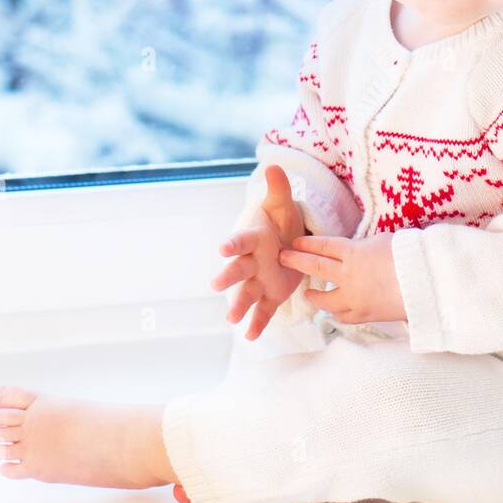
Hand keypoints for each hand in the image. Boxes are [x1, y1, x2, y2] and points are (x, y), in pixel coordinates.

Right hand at [210, 164, 308, 341]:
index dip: (233, 243)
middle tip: (215, 285)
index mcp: (254, 237)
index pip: (241, 240)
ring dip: (239, 306)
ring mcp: (259, 279)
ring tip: (231, 320)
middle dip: (228, 277)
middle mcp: (252, 261)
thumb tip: (273, 165)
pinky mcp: (271, 294)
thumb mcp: (282, 203)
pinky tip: (251, 337)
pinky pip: (264, 311)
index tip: (223, 247)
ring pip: (247, 294)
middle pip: (238, 269)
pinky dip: (258, 324)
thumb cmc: (280, 219)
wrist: (287, 239)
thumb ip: (278, 187)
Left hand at [277, 233, 405, 325]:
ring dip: (315, 296)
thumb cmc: (410, 257)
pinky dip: (337, 312)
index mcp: (353, 253)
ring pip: (325, 300)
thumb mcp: (383, 241)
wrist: (426, 285)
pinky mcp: (364, 315)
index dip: (306, 244)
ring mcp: (354, 298)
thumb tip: (354, 250)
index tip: (294, 243)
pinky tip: (335, 310)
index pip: (323, 246)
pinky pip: (344, 316)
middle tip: (282, 259)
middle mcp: (348, 276)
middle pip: (315, 267)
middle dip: (296, 262)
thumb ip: (363, 247)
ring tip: (309, 295)